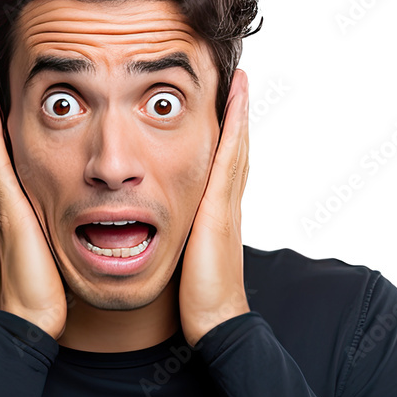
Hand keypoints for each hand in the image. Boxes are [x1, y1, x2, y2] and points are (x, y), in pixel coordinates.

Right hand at [0, 80, 67, 339]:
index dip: (7, 142)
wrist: (27, 324)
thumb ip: (60, 241)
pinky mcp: (6, 208)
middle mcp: (3, 205)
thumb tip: (85, 235)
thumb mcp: (55, 258)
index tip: (12, 116)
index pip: (10, 169)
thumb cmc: (45, 298)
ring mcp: (2, 205)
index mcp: (16, 216)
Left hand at [179, 69, 250, 346]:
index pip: (219, 163)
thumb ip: (175, 237)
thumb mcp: (181, 256)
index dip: (221, 135)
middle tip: (236, 79)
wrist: (214, 320)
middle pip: (232, 147)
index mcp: (212, 212)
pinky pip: (231, 153)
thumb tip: (158, 231)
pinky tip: (236, 95)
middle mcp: (224, 201)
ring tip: (239, 77)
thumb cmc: (194, 295)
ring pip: (236, 144)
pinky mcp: (222, 204)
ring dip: (238, 109)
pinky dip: (236, 122)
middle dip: (234, 114)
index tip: (216, 106)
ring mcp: (227, 200)